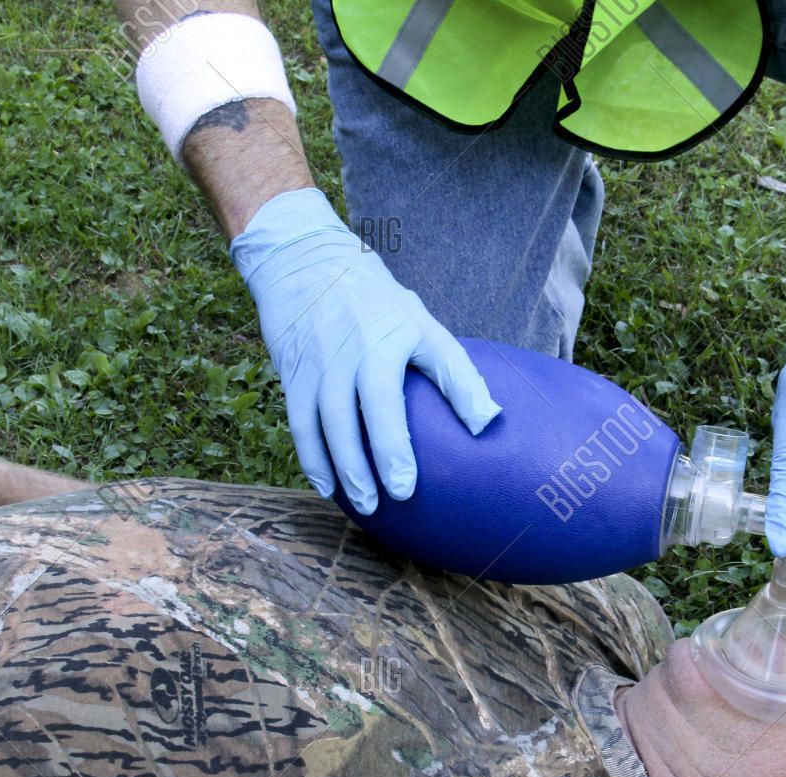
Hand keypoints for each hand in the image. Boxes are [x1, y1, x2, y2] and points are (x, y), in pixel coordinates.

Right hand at [230, 188, 500, 513]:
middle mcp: (364, 341)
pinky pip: (301, 423)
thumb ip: (452, 369)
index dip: (463, 394)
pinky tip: (328, 489)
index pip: (441, 362)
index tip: (479, 430)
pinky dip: (313, 458)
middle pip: (376, 401)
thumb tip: (490, 422)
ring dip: (348, 466)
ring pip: (333, 419)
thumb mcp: (419, 321)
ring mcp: (325, 358)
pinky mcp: (295, 373)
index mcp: (405, 327)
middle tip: (403, 493)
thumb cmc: (375, 304)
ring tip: (367, 505)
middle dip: (388, 449)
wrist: (304, 262)